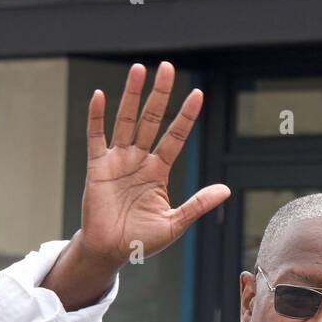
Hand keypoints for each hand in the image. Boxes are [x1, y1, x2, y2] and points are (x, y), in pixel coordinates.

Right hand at [51, 63, 229, 307]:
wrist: (111, 253)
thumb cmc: (141, 241)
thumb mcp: (174, 223)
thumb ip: (197, 204)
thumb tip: (226, 190)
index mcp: (158, 172)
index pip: (175, 137)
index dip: (185, 117)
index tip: (197, 95)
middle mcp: (138, 161)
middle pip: (151, 121)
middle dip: (159, 95)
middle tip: (167, 68)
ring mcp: (117, 161)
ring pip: (126, 121)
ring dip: (132, 96)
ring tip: (139, 70)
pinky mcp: (96, 168)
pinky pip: (96, 137)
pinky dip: (97, 117)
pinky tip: (100, 96)